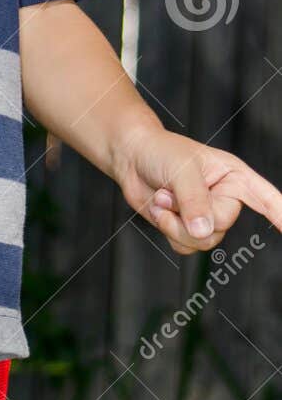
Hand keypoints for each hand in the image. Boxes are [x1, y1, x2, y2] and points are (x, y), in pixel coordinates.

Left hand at [115, 123, 281, 254]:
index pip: (265, 199)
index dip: (281, 215)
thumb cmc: (160, 152)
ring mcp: (206, 215)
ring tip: (164, 198)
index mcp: (234, 176)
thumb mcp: (181, 170)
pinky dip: (168, 231)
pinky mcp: (187, 228)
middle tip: (171, 191)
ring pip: (203, 241)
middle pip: (222, 224)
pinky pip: (186, 247)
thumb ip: (195, 201)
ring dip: (175, 224)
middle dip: (191, 213)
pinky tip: (160, 210)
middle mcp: (224, 197)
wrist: (131, 158)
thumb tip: (203, 232)